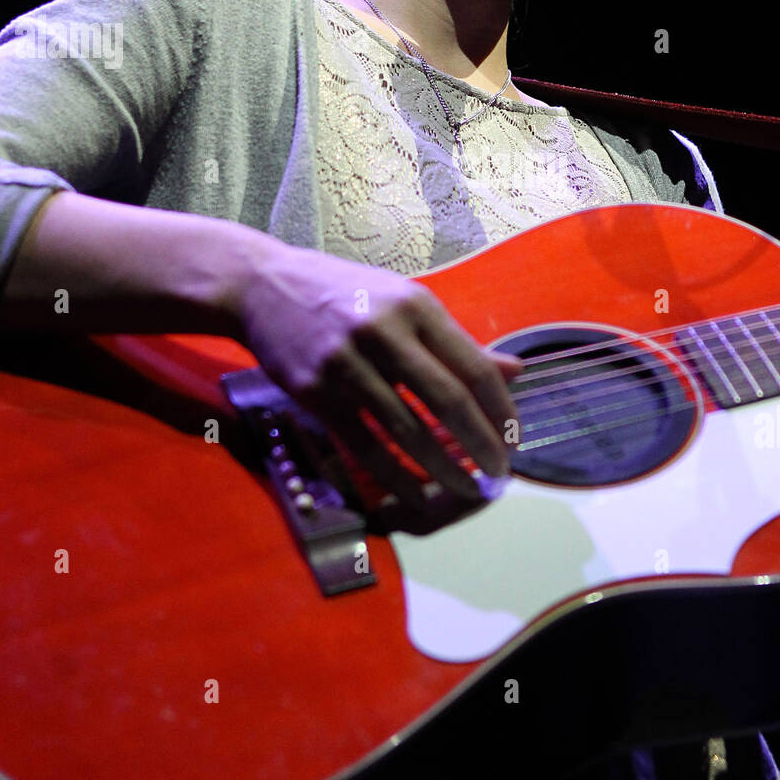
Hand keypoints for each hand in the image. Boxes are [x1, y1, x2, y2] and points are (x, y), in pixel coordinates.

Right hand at [235, 239, 521, 505]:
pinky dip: (393, 476)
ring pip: (406, 429)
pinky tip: (415, 493)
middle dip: (481, 444)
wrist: (263, 286)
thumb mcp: (404, 303)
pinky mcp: (314, 391)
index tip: (515, 439)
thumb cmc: (346, 295)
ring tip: (466, 488)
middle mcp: (384, 331)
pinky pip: (363, 445)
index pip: (473, 366)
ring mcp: (346, 362)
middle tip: (499, 473)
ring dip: (442, 468)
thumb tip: (516, 371)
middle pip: (447, 399)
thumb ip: (456, 341)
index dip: (501, 410)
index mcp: (416, 306)